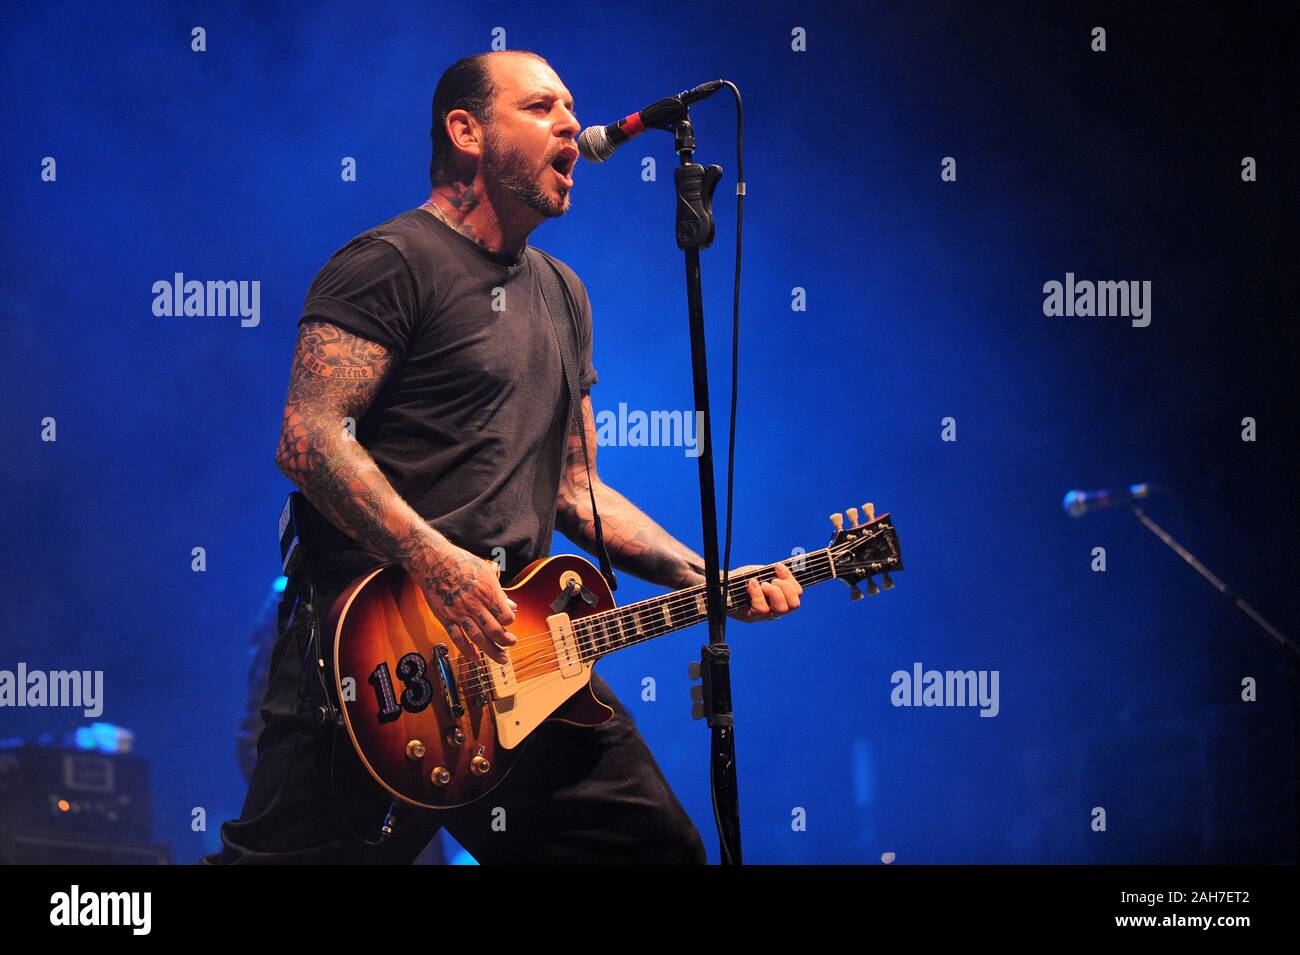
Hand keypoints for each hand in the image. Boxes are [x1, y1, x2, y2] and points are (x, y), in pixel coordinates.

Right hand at [410, 545, 517, 663]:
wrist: (434, 561)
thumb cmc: (461, 562)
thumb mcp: (486, 572)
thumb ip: (499, 592)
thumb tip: (512, 606)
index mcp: (487, 592)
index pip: (505, 616)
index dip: (510, 621)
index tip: (509, 621)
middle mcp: (475, 605)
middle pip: (495, 630)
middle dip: (506, 641)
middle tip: (512, 644)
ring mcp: (460, 613)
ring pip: (479, 638)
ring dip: (492, 651)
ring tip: (502, 659)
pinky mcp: (446, 618)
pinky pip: (458, 639)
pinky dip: (468, 651)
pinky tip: (476, 659)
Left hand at [725, 562, 802, 623]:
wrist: (721, 585)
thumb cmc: (741, 579)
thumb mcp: (759, 573)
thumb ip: (771, 573)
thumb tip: (782, 568)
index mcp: (781, 597)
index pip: (797, 594)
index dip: (791, 579)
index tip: (778, 567)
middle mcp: (775, 609)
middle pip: (794, 605)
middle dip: (785, 588)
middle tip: (772, 580)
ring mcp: (764, 615)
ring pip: (780, 609)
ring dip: (774, 592)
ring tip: (763, 584)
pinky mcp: (751, 617)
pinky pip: (761, 609)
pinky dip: (758, 594)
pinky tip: (751, 584)